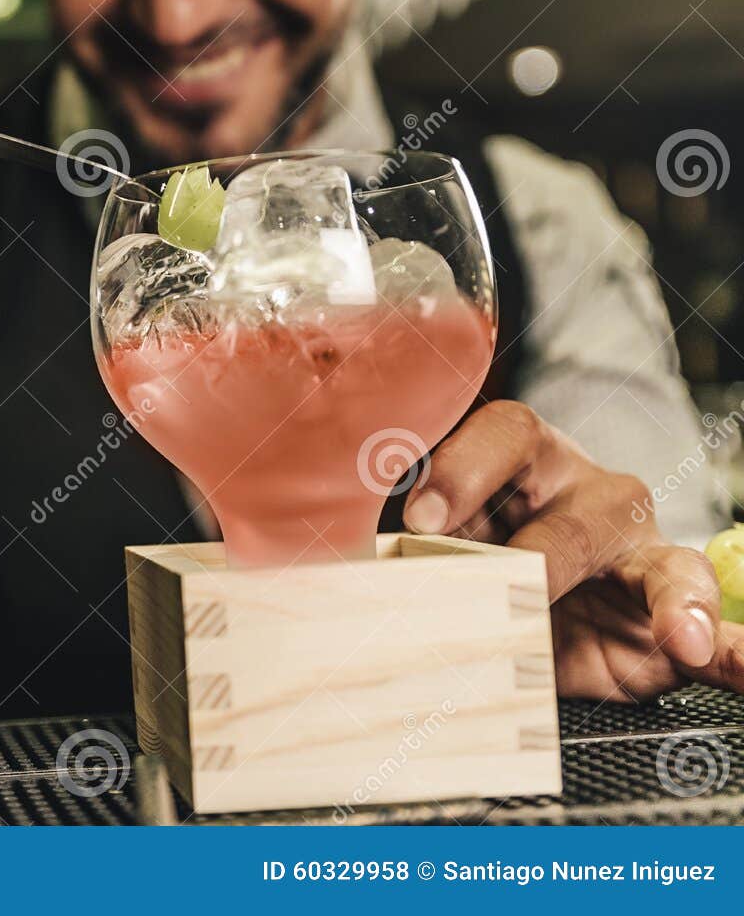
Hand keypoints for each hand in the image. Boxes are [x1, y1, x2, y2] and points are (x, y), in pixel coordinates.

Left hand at [402, 401, 743, 700]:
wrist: (536, 616)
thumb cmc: (479, 561)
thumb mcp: (442, 548)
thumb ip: (421, 551)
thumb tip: (378, 576)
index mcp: (525, 462)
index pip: (506, 434)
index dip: (462, 470)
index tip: (420, 518)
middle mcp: (591, 497)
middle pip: (576, 514)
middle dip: (539, 557)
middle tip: (506, 590)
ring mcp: (642, 553)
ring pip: (664, 565)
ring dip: (671, 600)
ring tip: (678, 636)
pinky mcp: (673, 608)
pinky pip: (702, 618)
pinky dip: (724, 642)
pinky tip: (708, 651)